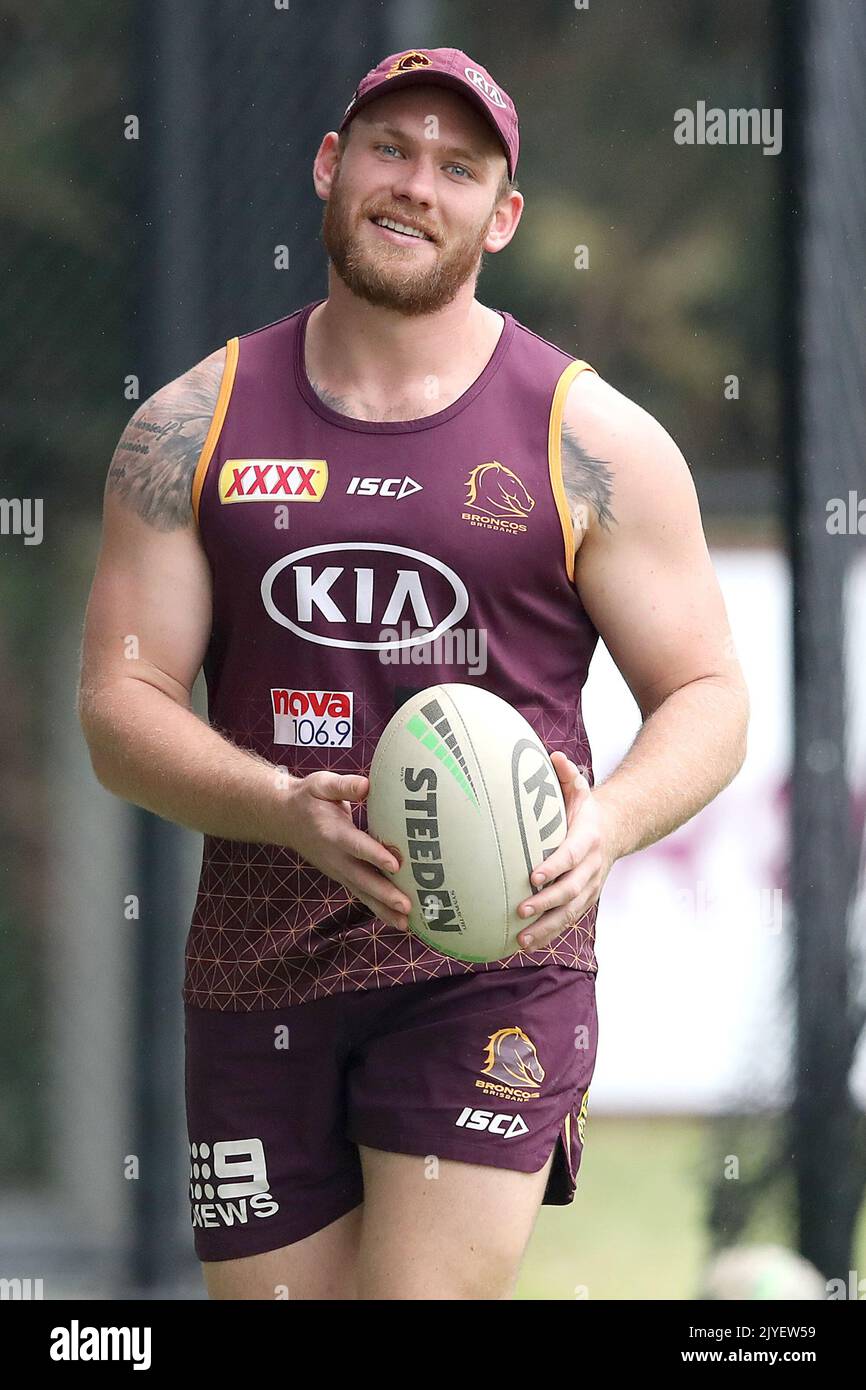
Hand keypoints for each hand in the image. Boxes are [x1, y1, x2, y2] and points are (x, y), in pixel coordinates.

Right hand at [285, 771, 411, 930]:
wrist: (284, 819)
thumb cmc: (308, 798)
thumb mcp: (322, 784)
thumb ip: (344, 786)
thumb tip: (367, 785)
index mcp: (333, 833)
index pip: (357, 846)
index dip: (375, 855)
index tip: (396, 865)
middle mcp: (335, 857)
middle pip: (362, 878)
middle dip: (384, 894)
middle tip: (406, 906)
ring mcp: (337, 870)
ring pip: (362, 893)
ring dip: (383, 909)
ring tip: (406, 924)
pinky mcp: (342, 876)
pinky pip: (361, 894)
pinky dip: (379, 909)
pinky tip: (398, 921)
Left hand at [515, 752, 613, 950]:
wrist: (614, 831)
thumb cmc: (584, 809)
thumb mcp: (580, 789)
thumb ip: (567, 775)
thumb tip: (555, 756)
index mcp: (586, 841)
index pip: (569, 857)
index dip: (553, 867)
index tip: (532, 877)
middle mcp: (591, 868)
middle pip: (570, 891)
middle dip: (546, 903)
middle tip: (521, 910)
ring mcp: (589, 887)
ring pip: (569, 913)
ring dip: (546, 928)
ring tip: (521, 940)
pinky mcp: (584, 900)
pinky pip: (566, 921)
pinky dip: (548, 935)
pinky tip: (524, 945)